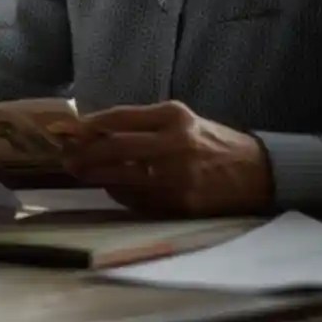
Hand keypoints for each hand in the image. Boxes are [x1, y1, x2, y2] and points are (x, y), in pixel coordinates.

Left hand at [50, 101, 272, 215]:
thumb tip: (95, 129)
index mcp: (173, 117)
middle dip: (83, 153)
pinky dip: (120, 192)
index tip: (68, 129)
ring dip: (95, 175)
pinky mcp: (179, 205)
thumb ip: (142, 122)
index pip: (118, 118)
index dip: (88, 125)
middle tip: (65, 156)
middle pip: (113, 149)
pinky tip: (112, 186)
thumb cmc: (210, 142)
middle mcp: (173, 145)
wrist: (257, 173)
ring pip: (120, 178)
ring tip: (80, 171)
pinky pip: (136, 200)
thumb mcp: (181, 120)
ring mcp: (176, 178)